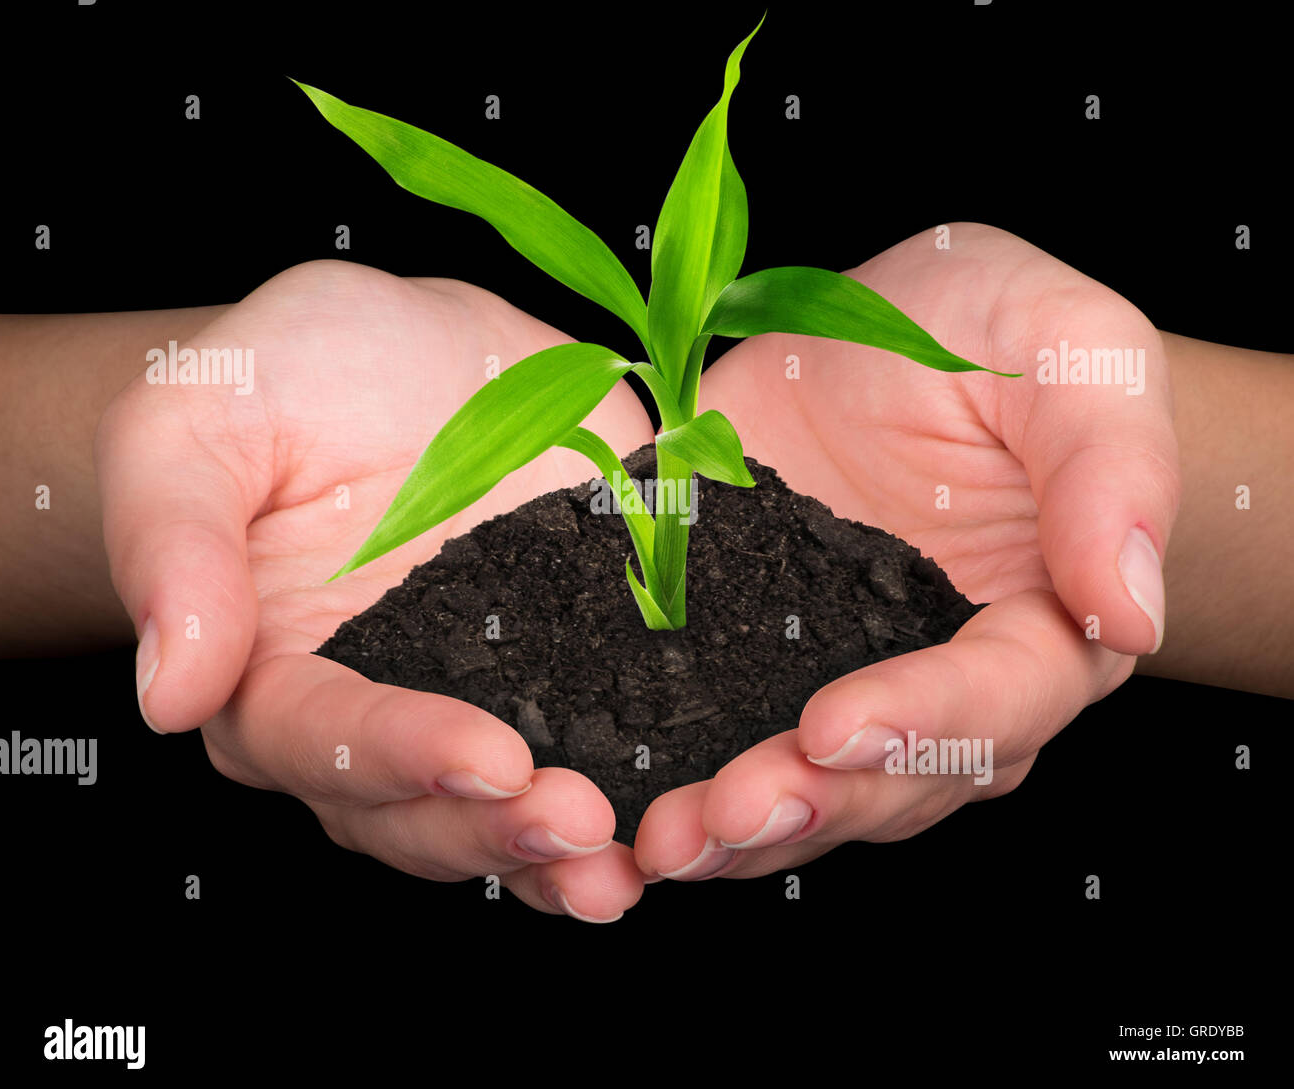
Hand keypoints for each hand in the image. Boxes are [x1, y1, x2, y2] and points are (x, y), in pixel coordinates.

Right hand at [96, 260, 653, 920]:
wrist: (417, 349)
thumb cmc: (290, 375)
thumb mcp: (204, 417)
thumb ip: (176, 542)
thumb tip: (169, 692)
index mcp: (279, 672)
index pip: (326, 740)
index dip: (403, 759)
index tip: (489, 759)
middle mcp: (386, 710)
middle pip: (424, 811)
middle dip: (499, 828)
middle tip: (581, 824)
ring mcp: (490, 697)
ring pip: (510, 809)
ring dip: (570, 848)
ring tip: (635, 860)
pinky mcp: (578, 663)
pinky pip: (608, 744)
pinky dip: (644, 785)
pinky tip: (698, 802)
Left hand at [633, 222, 1179, 880]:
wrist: (877, 336)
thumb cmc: (992, 331)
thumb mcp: (1065, 346)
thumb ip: (1110, 465)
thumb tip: (1132, 611)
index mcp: (1041, 620)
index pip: (1002, 698)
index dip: (924, 722)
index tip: (833, 725)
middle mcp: (944, 678)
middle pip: (898, 779)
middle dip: (812, 804)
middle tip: (719, 815)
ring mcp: (842, 679)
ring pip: (812, 789)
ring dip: (739, 828)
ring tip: (662, 842)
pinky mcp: (753, 662)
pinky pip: (728, 741)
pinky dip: (681, 782)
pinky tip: (622, 810)